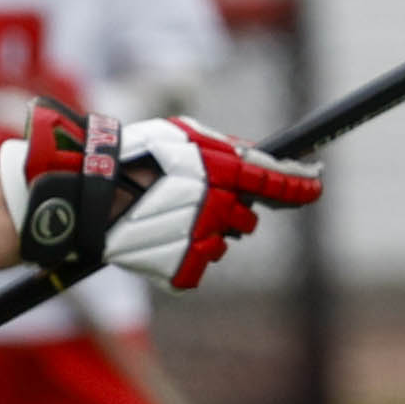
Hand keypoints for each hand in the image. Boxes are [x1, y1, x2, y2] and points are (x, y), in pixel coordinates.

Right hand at [0, 102, 321, 289]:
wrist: (88, 195)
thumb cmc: (133, 156)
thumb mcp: (180, 135)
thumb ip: (223, 148)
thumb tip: (257, 156)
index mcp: (221, 170)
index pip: (275, 181)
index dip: (300, 185)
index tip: (316, 185)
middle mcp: (219, 206)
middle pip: (246, 220)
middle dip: (229, 213)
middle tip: (192, 202)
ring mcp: (201, 239)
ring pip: (220, 244)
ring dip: (202, 234)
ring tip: (163, 217)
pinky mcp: (183, 268)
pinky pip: (194, 266)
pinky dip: (179, 257)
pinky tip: (155, 239)